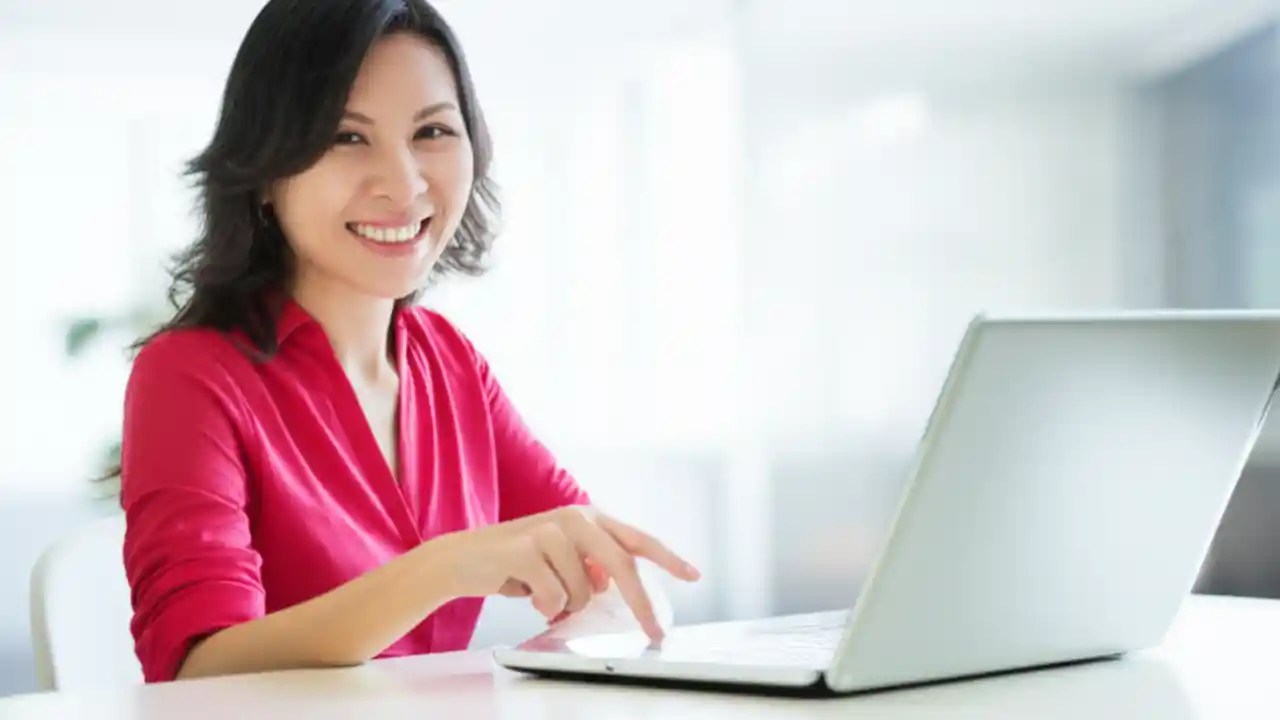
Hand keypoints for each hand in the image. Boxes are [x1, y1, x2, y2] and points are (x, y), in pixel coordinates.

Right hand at [425, 506, 700, 639]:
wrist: (465, 558)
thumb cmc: (519, 563)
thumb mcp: (562, 560)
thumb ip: (592, 567)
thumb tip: (612, 585)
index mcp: (589, 518)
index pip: (637, 539)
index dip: (668, 558)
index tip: (693, 575)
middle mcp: (575, 518)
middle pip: (621, 565)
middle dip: (639, 603)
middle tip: (652, 631)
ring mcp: (550, 530)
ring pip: (583, 590)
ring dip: (565, 603)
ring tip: (541, 591)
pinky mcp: (526, 549)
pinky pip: (554, 596)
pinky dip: (544, 605)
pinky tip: (527, 592)